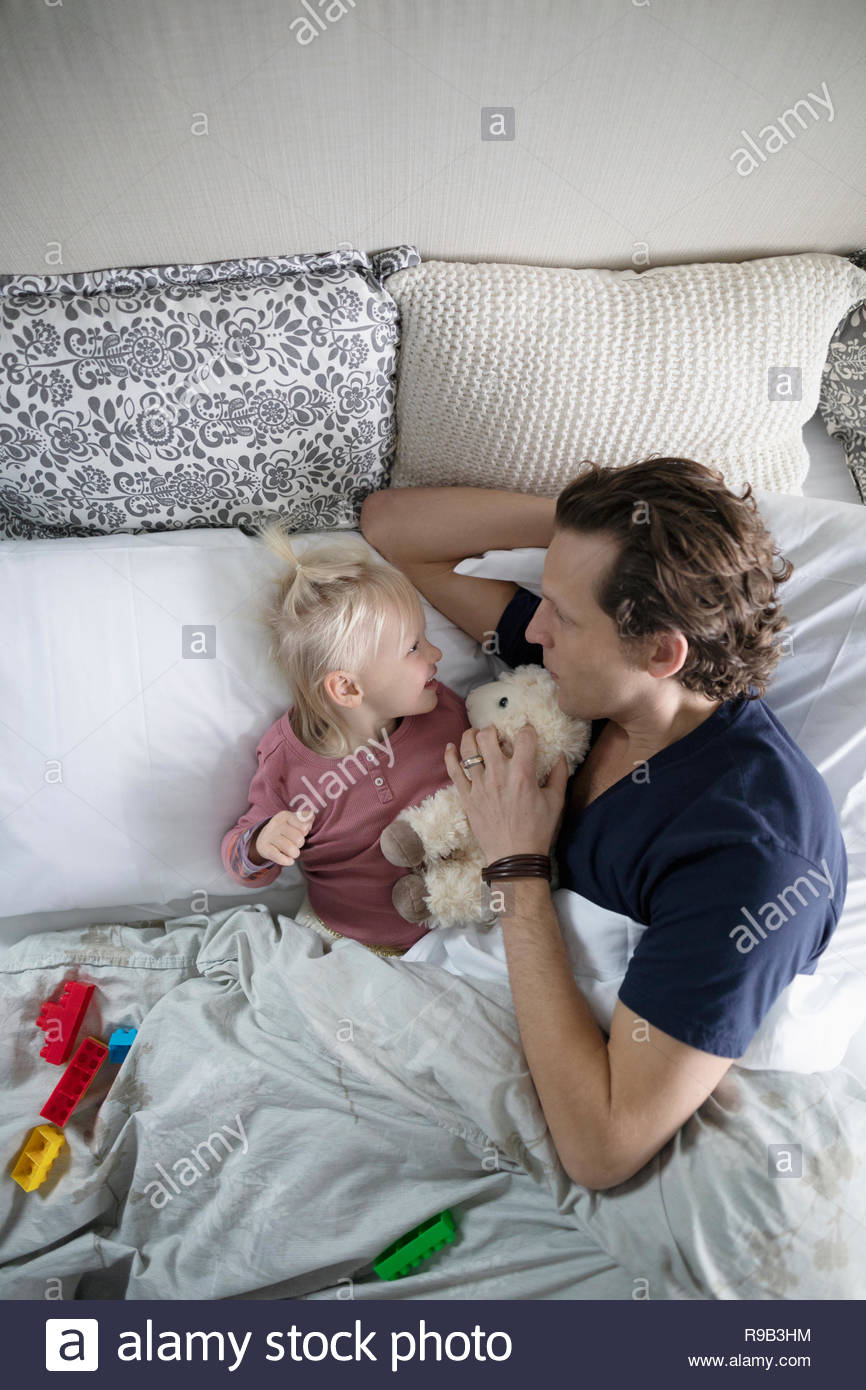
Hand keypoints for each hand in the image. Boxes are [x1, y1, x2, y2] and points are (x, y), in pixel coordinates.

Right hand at [253, 808, 313, 866]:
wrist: (263, 838)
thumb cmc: (285, 829)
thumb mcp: (294, 820)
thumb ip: (305, 818)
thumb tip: (311, 816)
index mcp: (285, 816)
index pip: (304, 826)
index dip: (305, 831)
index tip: (301, 831)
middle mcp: (276, 825)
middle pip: (299, 839)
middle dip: (300, 843)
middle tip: (295, 843)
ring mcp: (269, 837)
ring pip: (290, 849)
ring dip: (295, 853)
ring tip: (292, 852)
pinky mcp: (265, 849)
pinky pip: (280, 858)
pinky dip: (287, 861)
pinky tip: (289, 859)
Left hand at [444, 724, 568, 864]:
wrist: (514, 856)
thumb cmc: (538, 830)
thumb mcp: (556, 802)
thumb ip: (559, 775)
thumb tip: (560, 755)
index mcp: (523, 773)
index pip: (523, 737)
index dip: (526, 729)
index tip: (527, 732)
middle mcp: (499, 774)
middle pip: (488, 737)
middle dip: (492, 729)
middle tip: (496, 733)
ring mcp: (479, 785)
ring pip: (468, 749)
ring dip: (470, 736)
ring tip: (474, 734)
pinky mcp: (467, 797)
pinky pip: (454, 771)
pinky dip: (450, 756)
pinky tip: (451, 747)